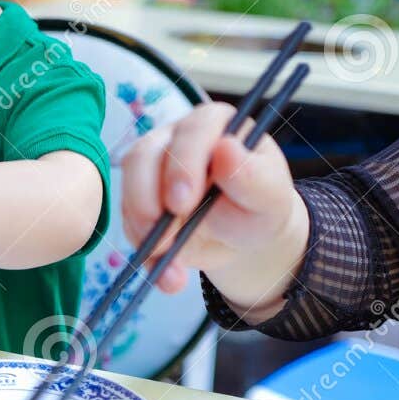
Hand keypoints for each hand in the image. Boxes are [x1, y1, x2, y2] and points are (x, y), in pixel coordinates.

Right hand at [121, 103, 309, 318]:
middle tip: (162, 238)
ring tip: (166, 261)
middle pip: (144, 155)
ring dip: (141, 229)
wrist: (241, 237)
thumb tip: (226, 149)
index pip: (191, 132)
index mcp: (214, 125)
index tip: (182, 203)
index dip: (182, 165)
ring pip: (129, 188)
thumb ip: (252, 177)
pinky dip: (145, 253)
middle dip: (147, 199)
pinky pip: (129, 222)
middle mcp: (176, 139)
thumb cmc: (259, 207)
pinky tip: (166, 273)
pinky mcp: (139, 199)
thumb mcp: (269, 198)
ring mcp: (152, 168)